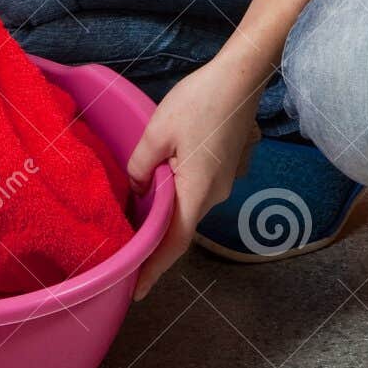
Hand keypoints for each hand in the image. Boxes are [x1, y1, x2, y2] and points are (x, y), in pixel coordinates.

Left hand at [126, 59, 261, 300]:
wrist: (241, 76)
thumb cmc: (200, 101)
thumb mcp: (158, 132)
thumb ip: (142, 166)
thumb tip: (139, 190)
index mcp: (198, 191)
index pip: (173, 242)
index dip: (153, 269)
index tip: (136, 292)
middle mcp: (215, 193)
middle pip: (180, 225)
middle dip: (154, 238)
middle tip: (125, 247)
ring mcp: (225, 180)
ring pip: (188, 204)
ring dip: (165, 209)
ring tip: (137, 210)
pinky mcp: (227, 165)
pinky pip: (198, 188)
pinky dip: (178, 191)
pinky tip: (162, 177)